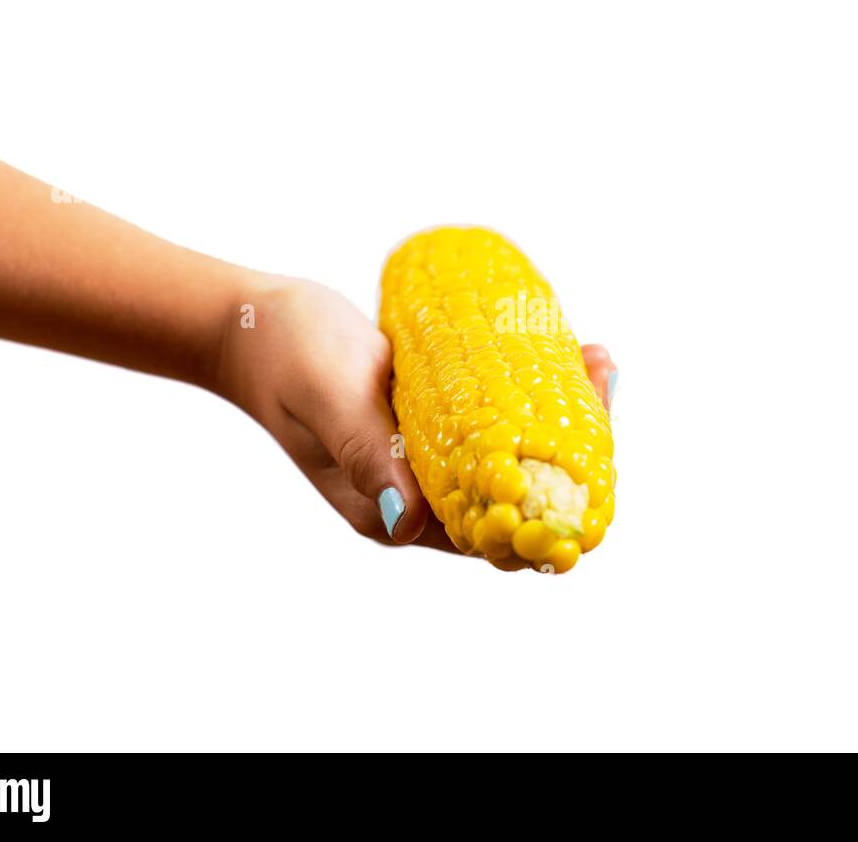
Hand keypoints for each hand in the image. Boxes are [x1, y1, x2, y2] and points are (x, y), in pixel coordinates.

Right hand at [213, 275, 616, 549]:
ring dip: (563, 413)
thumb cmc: (285, 358)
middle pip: (520, 495)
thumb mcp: (330, 402)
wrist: (254, 324)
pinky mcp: (434, 419)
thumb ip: (367, 457)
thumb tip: (407, 524)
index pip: (496, 534)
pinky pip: (498, 415)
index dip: (553, 507)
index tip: (594, 454)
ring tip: (597, 358)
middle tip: (603, 376)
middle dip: (573, 447)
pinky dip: (534, 387)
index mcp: (398, 514)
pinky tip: (564, 348)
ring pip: (516, 452)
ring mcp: (431, 456)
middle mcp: (422, 495)